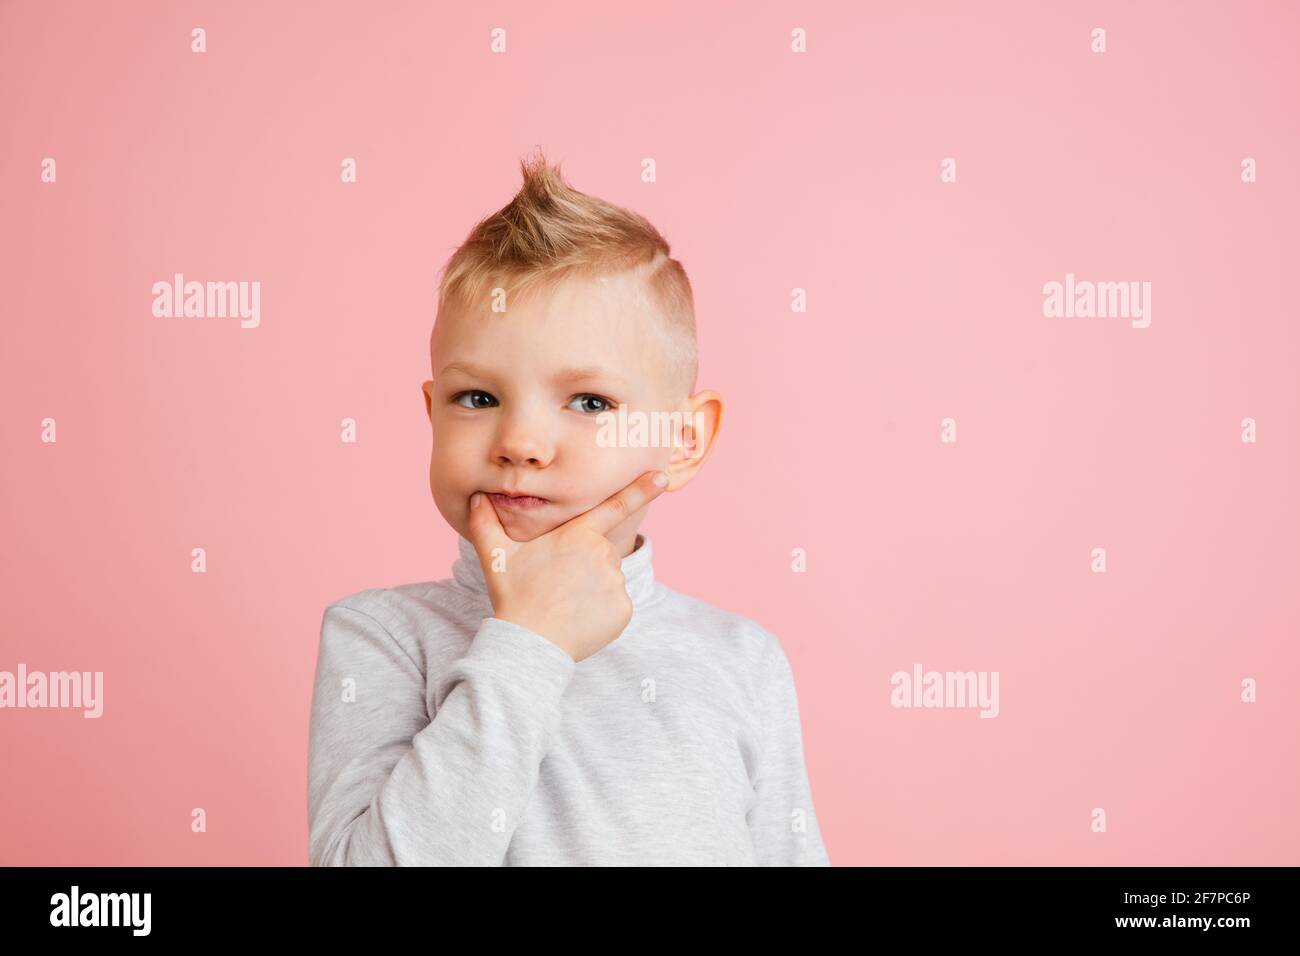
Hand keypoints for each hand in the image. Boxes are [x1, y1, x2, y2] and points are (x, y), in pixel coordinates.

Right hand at [464, 470, 669, 661]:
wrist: (530, 643)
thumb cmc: (513, 596)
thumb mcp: (495, 555)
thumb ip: (485, 522)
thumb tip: (475, 497)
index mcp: (579, 535)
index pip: (617, 505)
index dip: (642, 489)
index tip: (663, 477)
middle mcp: (603, 554)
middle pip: (601, 552)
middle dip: (584, 564)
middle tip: (556, 584)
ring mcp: (616, 583)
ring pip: (608, 579)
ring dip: (591, 588)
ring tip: (564, 604)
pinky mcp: (623, 610)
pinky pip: (615, 605)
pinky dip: (601, 612)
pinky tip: (578, 619)